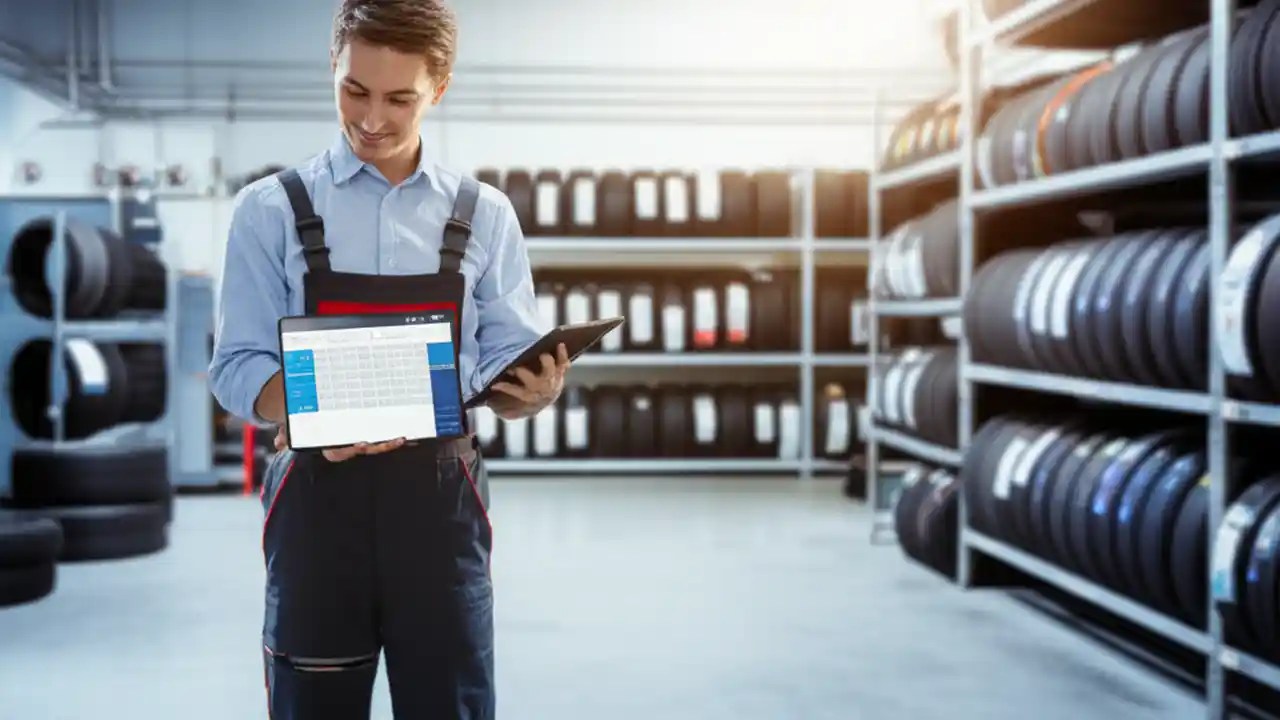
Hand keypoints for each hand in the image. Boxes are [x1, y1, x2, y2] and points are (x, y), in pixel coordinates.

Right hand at [273, 425, 405, 461]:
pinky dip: (397, 437)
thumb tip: (278, 442)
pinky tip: (412, 434)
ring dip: (392, 442)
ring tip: (406, 437)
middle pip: (366, 449)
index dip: (351, 449)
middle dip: (381, 445)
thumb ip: (286, 434)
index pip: (340, 452)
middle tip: (396, 439)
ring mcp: (361, 441)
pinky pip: (384, 437)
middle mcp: (348, 446)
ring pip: (378, 445)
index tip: (361, 443)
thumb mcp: (293, 428)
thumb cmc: (305, 425)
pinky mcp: (370, 436)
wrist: (313, 422)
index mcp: (331, 446)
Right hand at [488, 343, 569, 419]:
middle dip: (523, 375)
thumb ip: (502, 390)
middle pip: (532, 382)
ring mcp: (552, 380)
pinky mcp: (560, 371)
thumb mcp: (511, 393)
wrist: (546, 396)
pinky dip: (562, 354)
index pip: (514, 391)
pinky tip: (560, 344)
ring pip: (550, 371)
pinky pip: (563, 362)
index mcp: (526, 394)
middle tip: (514, 368)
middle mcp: (540, 389)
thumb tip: (489, 384)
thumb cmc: (524, 390)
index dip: (505, 388)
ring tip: (543, 354)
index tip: (494, 385)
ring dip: (547, 363)